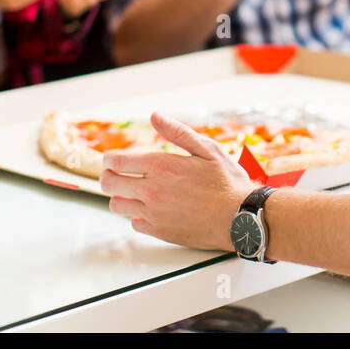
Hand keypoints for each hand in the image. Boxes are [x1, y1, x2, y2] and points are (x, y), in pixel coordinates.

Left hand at [101, 112, 255, 250]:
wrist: (240, 218)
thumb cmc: (228, 182)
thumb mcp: (208, 149)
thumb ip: (178, 132)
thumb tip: (155, 116)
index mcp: (161, 166)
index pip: (115, 161)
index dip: (110, 158)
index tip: (114, 158)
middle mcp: (152, 191)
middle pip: (109, 183)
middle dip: (110, 176)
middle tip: (119, 174)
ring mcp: (154, 214)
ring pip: (117, 205)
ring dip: (121, 196)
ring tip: (135, 192)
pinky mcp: (160, 232)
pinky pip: (134, 224)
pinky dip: (138, 215)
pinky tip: (152, 209)